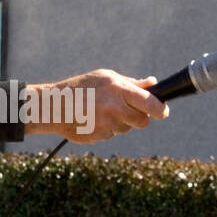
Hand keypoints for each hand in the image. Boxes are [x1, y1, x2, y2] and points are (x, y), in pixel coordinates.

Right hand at [24, 72, 167, 143]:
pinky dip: (106, 128)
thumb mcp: (106, 78)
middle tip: (131, 110)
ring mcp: (107, 125)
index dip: (161, 110)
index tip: (163, 111)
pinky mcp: (99, 138)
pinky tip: (93, 119)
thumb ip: (131, 83)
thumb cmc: (81, 87)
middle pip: (142, 122)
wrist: (52, 107)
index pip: (150, 103)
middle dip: (140, 118)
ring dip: (120, 122)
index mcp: (118, 90)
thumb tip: (153, 83)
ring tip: (102, 110)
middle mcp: (114, 109)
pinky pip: (111, 135)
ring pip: (126, 129)